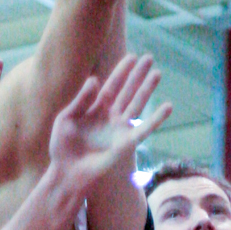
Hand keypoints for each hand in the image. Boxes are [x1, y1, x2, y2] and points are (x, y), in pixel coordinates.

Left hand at [46, 54, 171, 191]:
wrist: (67, 172)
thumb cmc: (62, 147)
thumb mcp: (66, 119)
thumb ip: (81, 100)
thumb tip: (95, 80)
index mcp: (95, 108)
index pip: (111, 85)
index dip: (121, 71)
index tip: (131, 57)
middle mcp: (110, 116)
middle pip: (127, 90)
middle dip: (138, 75)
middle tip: (149, 58)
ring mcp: (119, 129)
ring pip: (137, 104)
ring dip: (147, 89)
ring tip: (157, 73)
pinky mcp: (126, 143)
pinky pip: (144, 129)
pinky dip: (156, 118)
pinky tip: (167, 107)